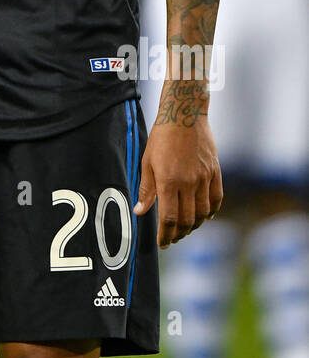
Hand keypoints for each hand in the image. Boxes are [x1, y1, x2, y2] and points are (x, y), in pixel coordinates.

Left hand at [134, 114, 222, 247]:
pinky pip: (217, 199)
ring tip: (185, 228)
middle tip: (172, 238)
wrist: (184, 114)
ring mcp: (204, 178)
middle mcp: (188, 183)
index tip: (162, 244)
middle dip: (179, 234)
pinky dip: (211, 211)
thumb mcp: (147, 162)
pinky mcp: (215, 172)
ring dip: (194, 225)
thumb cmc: (162, 137)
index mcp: (169, 182)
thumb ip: (146, 189)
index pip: (169, 219)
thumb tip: (141, 212)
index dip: (166, 235)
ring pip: (203, 213)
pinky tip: (204, 215)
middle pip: (187, 220)